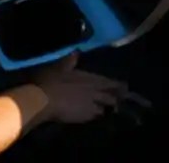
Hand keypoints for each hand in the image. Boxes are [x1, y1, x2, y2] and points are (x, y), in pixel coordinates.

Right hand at [31, 53, 147, 124]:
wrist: (43, 100)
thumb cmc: (51, 80)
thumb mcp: (59, 66)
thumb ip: (69, 60)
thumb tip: (76, 52)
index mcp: (89, 78)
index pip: (109, 82)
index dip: (118, 85)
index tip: (126, 87)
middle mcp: (93, 92)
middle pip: (110, 97)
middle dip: (115, 98)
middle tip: (120, 100)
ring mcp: (89, 106)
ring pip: (103, 109)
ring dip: (104, 108)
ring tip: (105, 110)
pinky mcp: (83, 118)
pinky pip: (92, 117)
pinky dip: (92, 115)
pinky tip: (89, 115)